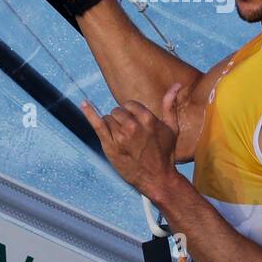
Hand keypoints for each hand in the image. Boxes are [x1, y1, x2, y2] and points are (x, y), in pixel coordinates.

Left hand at [82, 83, 183, 203]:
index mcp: (147, 119)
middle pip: (117, 111)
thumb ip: (170, 105)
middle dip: (122, 120)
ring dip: (113, 127)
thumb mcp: (172, 128)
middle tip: (130, 135)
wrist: (157, 178)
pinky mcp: (109, 146)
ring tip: (123, 141)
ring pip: (108, 119)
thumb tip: (177, 83)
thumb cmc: (165, 153)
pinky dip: (89, 113)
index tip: (135, 124)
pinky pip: (97, 124)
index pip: (129, 105)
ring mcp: (120, 136)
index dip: (131, 113)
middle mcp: (133, 126)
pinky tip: (84, 104)